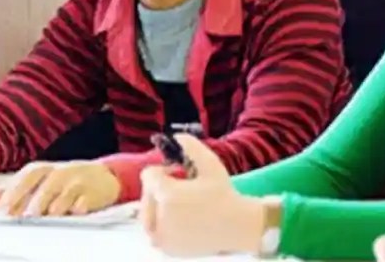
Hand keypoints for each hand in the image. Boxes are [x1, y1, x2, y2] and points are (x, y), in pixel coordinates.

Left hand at [0, 162, 120, 216]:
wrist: (103, 177)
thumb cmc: (63, 183)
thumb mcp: (37, 185)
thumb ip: (9, 194)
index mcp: (42, 170)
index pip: (24, 179)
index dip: (11, 193)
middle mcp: (58, 172)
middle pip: (43, 181)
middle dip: (32, 197)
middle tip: (22, 215)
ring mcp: (77, 180)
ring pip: (65, 190)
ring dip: (56, 202)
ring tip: (47, 214)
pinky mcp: (94, 191)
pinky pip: (87, 198)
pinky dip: (81, 204)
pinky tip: (76, 211)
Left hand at [138, 134, 264, 257]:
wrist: (238, 227)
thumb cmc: (225, 194)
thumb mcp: (210, 164)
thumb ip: (191, 146)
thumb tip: (177, 135)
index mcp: (167, 194)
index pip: (147, 176)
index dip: (163, 172)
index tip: (179, 176)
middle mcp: (161, 216)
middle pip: (146, 195)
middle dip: (160, 190)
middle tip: (182, 191)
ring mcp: (163, 235)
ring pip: (147, 214)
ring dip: (158, 208)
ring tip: (181, 206)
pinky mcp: (167, 248)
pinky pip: (154, 233)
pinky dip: (162, 226)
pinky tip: (181, 220)